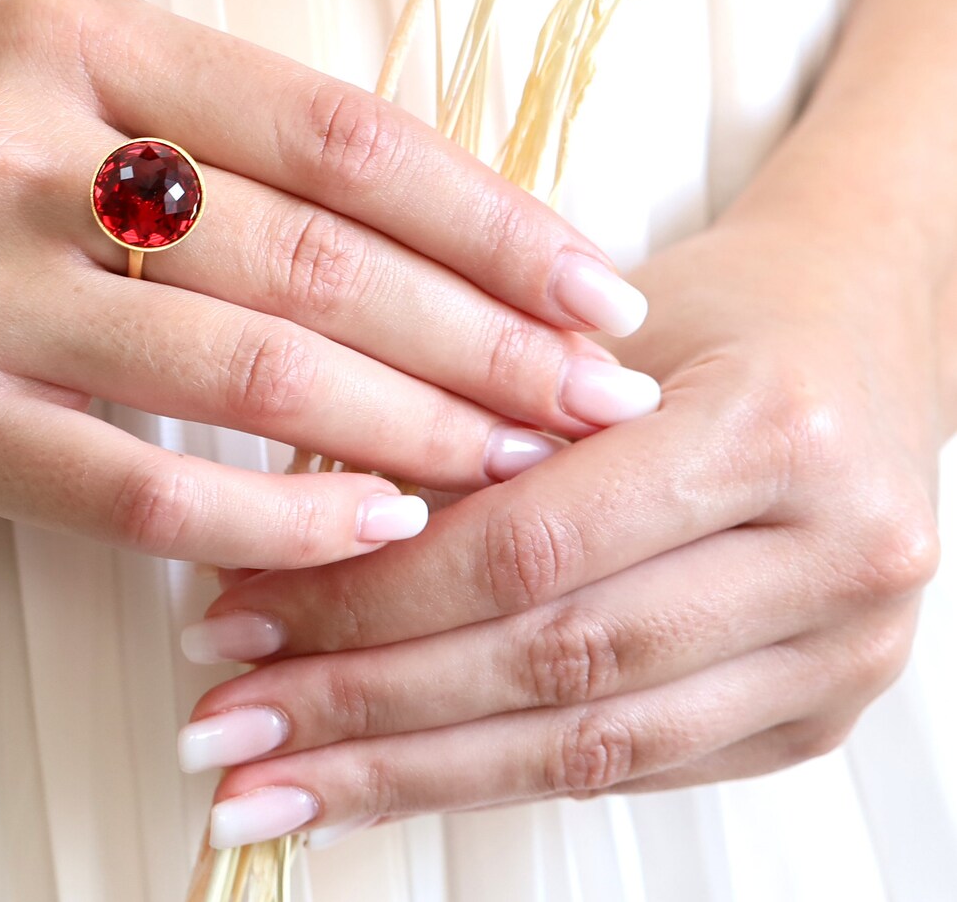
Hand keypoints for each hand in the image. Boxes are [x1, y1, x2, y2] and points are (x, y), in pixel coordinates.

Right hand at [0, 0, 652, 568]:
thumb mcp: (58, 93)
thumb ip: (224, 134)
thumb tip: (444, 226)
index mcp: (79, 39)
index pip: (338, 129)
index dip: (488, 212)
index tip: (593, 280)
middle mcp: (22, 148)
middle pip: (317, 254)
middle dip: (486, 336)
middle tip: (597, 391)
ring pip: (253, 372)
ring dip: (415, 429)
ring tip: (521, 460)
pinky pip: (149, 490)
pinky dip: (284, 520)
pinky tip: (379, 530)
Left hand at [182, 198, 941, 844]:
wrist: (865, 328)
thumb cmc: (726, 306)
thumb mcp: (601, 321)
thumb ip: (477, 418)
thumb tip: (298, 530)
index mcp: (770, 426)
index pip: (532, 544)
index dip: (371, 597)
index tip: (238, 618)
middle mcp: (831, 552)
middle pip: (553, 661)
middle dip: (368, 705)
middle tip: (227, 729)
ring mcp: (842, 650)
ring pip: (592, 745)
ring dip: (416, 774)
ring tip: (279, 787)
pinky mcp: (821, 709)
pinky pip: (638, 767)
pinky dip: (501, 776)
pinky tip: (398, 778)